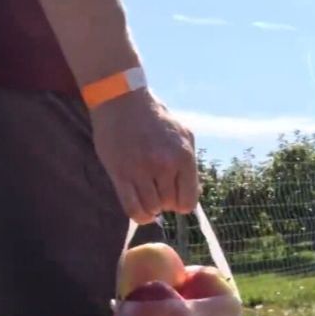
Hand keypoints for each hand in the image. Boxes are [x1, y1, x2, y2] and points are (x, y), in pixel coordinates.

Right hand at [90, 90, 198, 223]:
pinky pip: (132, 208)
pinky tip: (141, 211)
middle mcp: (163, 165)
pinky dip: (139, 215)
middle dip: (165, 202)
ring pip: (151, 208)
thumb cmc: (156, 119)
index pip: (189, 202)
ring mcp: (140, 170)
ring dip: (151, 206)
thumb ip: (191, 166)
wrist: (122, 100)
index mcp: (183, 157)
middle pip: (169, 205)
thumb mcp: (184, 135)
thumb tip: (194, 194)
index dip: (182, 202)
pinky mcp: (120, 173)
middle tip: (158, 188)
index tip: (175, 194)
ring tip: (148, 191)